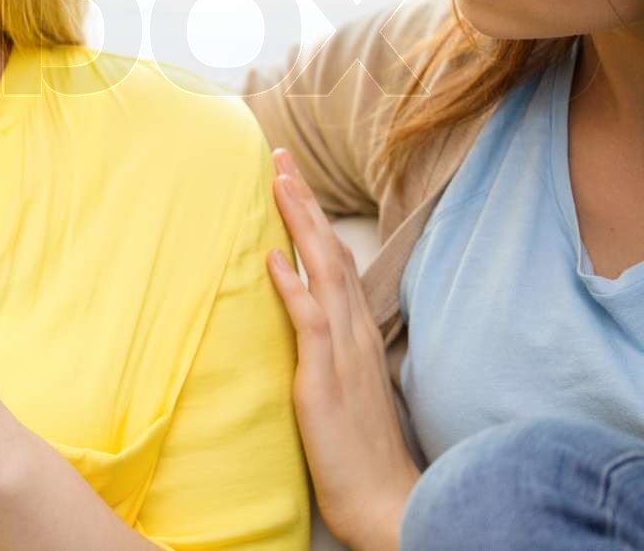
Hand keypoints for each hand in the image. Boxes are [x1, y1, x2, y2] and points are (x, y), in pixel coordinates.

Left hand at [265, 149, 417, 550]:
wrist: (387, 502)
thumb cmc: (360, 450)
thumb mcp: (342, 386)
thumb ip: (327, 349)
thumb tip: (304, 316)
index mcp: (358, 333)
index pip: (335, 261)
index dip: (313, 219)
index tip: (291, 180)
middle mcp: (355, 333)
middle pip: (330, 252)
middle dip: (304, 202)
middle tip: (280, 156)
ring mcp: (343, 353)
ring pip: (323, 273)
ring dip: (299, 224)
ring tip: (277, 181)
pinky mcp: (326, 379)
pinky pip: (309, 323)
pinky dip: (291, 287)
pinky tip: (270, 258)